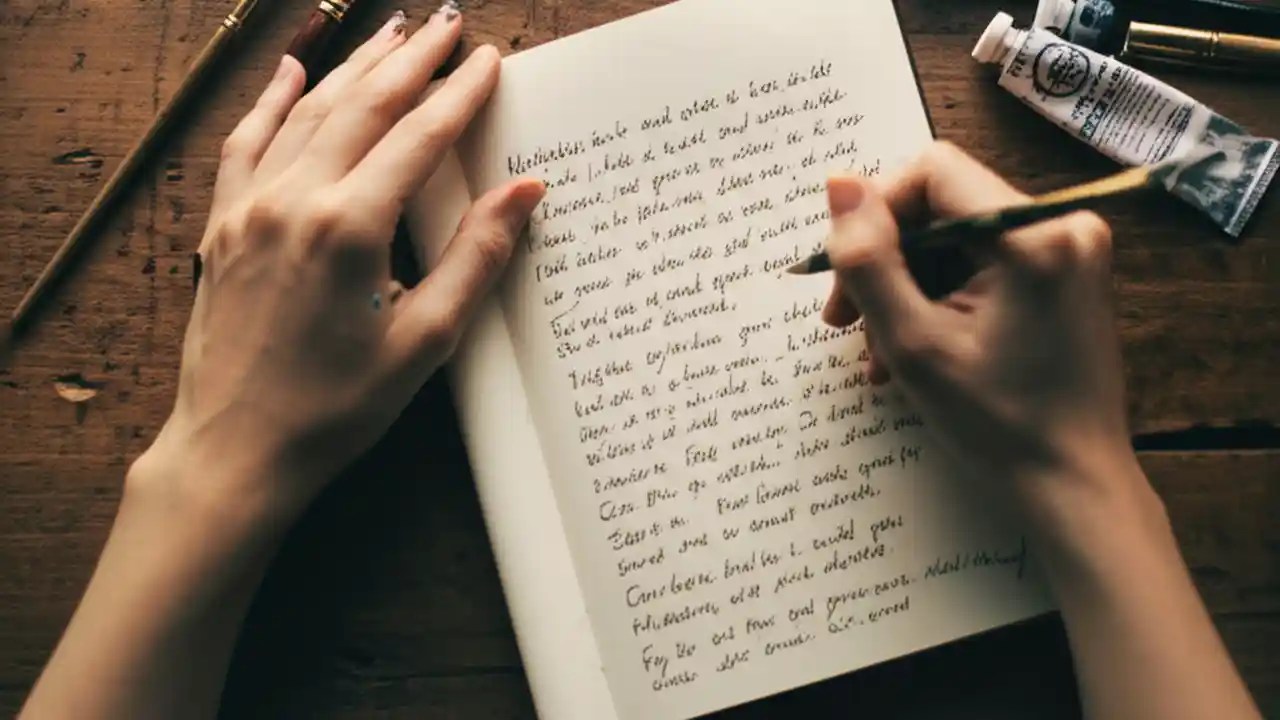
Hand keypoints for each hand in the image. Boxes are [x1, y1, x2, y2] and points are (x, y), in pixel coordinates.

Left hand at [134, 10, 543, 518]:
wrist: (236, 451)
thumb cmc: (336, 409)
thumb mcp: (424, 341)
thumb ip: (476, 257)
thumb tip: (524, 191)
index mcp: (350, 227)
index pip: (417, 136)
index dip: (458, 93)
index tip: (487, 59)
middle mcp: (294, 200)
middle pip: (363, 104)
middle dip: (411, 59)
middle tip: (447, 23)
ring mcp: (249, 207)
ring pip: (307, 111)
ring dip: (353, 66)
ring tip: (393, 33)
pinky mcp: (222, 224)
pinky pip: (247, 140)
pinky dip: (271, 99)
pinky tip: (290, 70)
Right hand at [822, 142, 1148, 537]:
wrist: (1073, 486)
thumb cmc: (1001, 426)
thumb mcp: (913, 343)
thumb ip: (869, 259)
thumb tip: (838, 183)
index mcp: (1034, 236)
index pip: (933, 171)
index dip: (876, 212)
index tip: (845, 273)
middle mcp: (1063, 226)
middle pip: (942, 206)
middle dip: (886, 261)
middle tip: (845, 322)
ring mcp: (1069, 251)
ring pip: (956, 238)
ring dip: (906, 287)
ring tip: (879, 351)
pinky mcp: (1064, 275)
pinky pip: (982, 262)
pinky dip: (940, 297)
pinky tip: (913, 347)